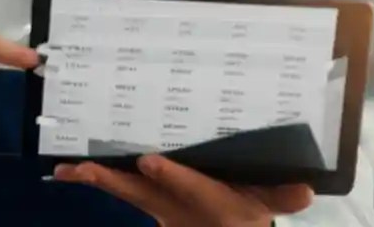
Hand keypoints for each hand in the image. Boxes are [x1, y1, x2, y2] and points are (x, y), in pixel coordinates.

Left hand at [53, 155, 312, 226]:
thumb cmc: (249, 214)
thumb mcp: (270, 205)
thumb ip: (284, 196)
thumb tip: (306, 190)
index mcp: (214, 206)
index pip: (192, 191)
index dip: (172, 177)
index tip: (149, 160)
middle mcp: (181, 210)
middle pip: (144, 195)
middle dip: (116, 181)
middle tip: (84, 169)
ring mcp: (161, 208)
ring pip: (127, 192)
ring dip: (97, 180)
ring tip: (67, 170)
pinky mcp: (149, 202)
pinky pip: (121, 188)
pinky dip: (95, 178)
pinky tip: (67, 170)